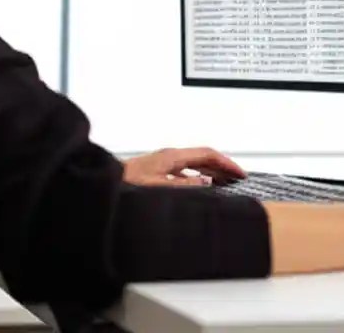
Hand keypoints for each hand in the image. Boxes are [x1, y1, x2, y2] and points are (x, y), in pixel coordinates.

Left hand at [122, 147, 246, 186]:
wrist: (103, 184)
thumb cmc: (125, 185)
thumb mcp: (158, 188)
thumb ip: (183, 186)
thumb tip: (205, 181)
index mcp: (172, 157)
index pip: (206, 154)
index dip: (226, 163)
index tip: (240, 173)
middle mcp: (169, 157)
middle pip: (202, 157)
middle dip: (222, 166)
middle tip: (237, 178)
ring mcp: (162, 163)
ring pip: (193, 164)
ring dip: (211, 171)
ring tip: (225, 182)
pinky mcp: (156, 171)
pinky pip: (185, 171)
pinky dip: (197, 177)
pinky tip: (199, 186)